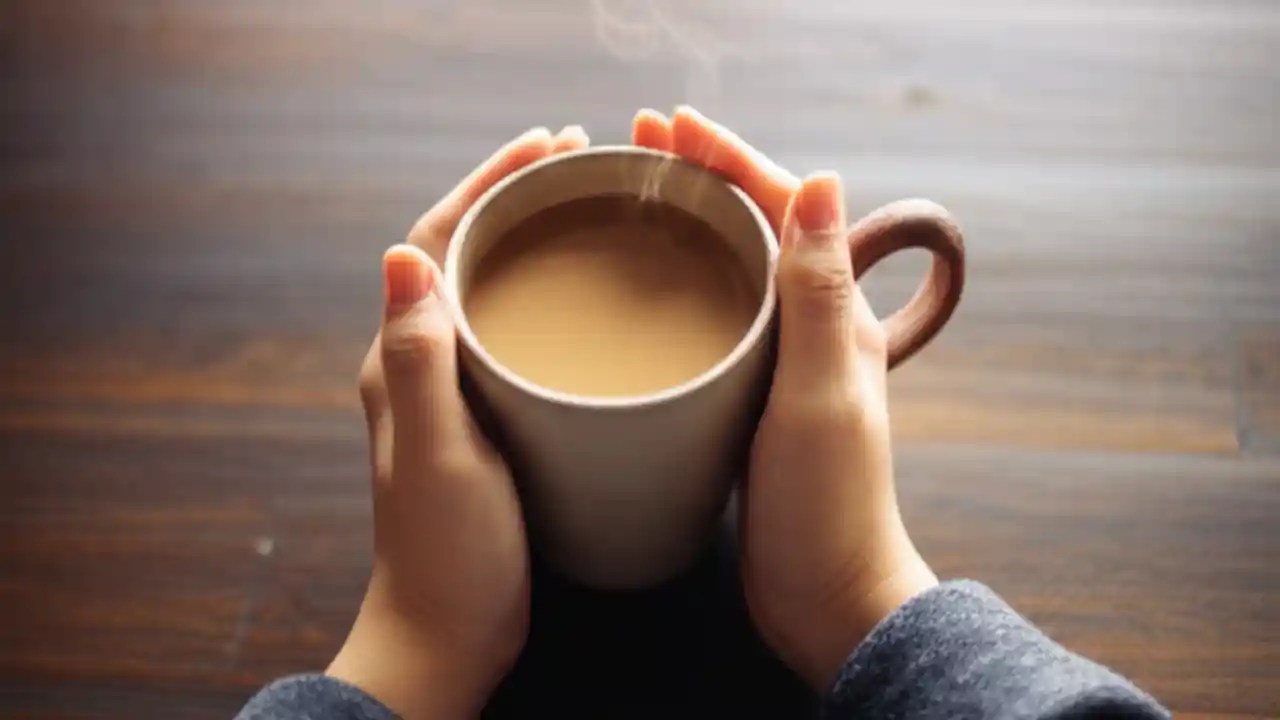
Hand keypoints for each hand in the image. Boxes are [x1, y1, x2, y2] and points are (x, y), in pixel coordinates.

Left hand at [326, 125, 588, 718]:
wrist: (448, 635)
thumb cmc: (447, 553)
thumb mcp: (438, 453)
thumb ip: (418, 359)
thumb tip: (400, 252)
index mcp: (400, 359)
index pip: (434, 243)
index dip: (483, 184)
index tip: (542, 145)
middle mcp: (417, 364)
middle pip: (459, 253)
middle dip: (510, 195)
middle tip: (574, 158)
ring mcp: (450, 393)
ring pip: (486, 288)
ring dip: (526, 237)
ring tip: (582, 206)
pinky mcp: (484, 421)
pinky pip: (509, 333)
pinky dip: (542, 296)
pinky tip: (585, 302)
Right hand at [632, 107, 936, 689]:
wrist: (826, 597)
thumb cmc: (827, 505)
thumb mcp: (818, 395)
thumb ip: (818, 295)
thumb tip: (825, 179)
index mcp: (835, 314)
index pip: (786, 208)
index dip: (731, 157)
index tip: (671, 125)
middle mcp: (813, 327)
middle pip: (757, 225)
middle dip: (702, 174)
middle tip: (637, 141)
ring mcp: (780, 363)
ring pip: (733, 267)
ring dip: (690, 219)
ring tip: (633, 191)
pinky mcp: (749, 400)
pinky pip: (717, 317)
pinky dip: (682, 282)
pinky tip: (643, 287)